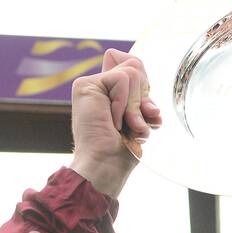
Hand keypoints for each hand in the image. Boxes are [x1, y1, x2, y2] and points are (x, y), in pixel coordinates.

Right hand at [69, 49, 162, 197]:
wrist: (105, 166)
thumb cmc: (121, 151)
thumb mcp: (139, 118)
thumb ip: (139, 95)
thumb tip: (138, 69)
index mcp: (109, 92)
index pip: (135, 67)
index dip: (145, 90)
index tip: (145, 114)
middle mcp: (98, 85)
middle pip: (136, 66)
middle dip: (143, 99)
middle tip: (136, 125)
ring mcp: (90, 84)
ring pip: (131, 72)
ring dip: (135, 107)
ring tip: (127, 127)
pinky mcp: (86, 85)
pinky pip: (122, 79)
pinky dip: (125, 105)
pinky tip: (115, 122)